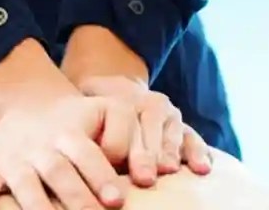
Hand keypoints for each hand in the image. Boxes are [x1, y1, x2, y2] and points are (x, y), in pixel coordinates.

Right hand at [0, 93, 140, 209]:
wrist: (24, 106)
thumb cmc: (77, 123)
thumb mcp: (104, 113)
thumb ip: (127, 136)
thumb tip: (147, 177)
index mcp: (70, 132)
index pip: (87, 153)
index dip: (101, 176)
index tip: (116, 201)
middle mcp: (40, 146)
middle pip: (58, 172)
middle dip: (75, 198)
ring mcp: (12, 159)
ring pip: (25, 185)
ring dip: (39, 209)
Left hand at [76, 75, 212, 181]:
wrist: (116, 91)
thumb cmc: (96, 111)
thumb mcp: (85, 109)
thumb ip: (82, 126)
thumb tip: (65, 152)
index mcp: (125, 100)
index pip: (125, 119)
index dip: (120, 141)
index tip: (116, 159)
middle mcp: (151, 105)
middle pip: (150, 131)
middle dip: (147, 155)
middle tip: (144, 177)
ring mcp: (170, 116)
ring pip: (173, 133)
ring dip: (172, 153)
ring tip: (170, 170)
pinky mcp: (184, 129)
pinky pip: (194, 139)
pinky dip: (200, 153)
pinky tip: (202, 169)